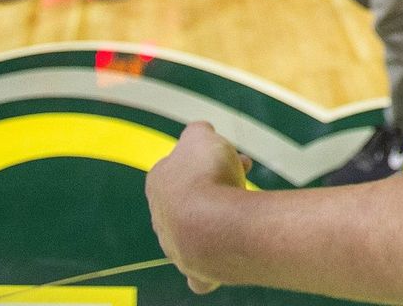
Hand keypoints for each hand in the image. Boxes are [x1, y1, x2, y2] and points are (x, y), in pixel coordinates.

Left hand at [145, 122, 249, 293]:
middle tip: (244, 172)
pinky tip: (220, 258)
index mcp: (158, 181)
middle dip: (217, 182)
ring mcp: (175, 244)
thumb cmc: (206, 176)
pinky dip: (208, 267)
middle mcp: (161, 215)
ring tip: (245, 207)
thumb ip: (197, 132)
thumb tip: (199, 131)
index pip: (181, 163)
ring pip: (197, 228)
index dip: (208, 154)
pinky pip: (199, 271)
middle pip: (191, 195)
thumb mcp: (201, 137)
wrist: (212, 224)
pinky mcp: (194, 268)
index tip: (230, 153)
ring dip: (219, 216)